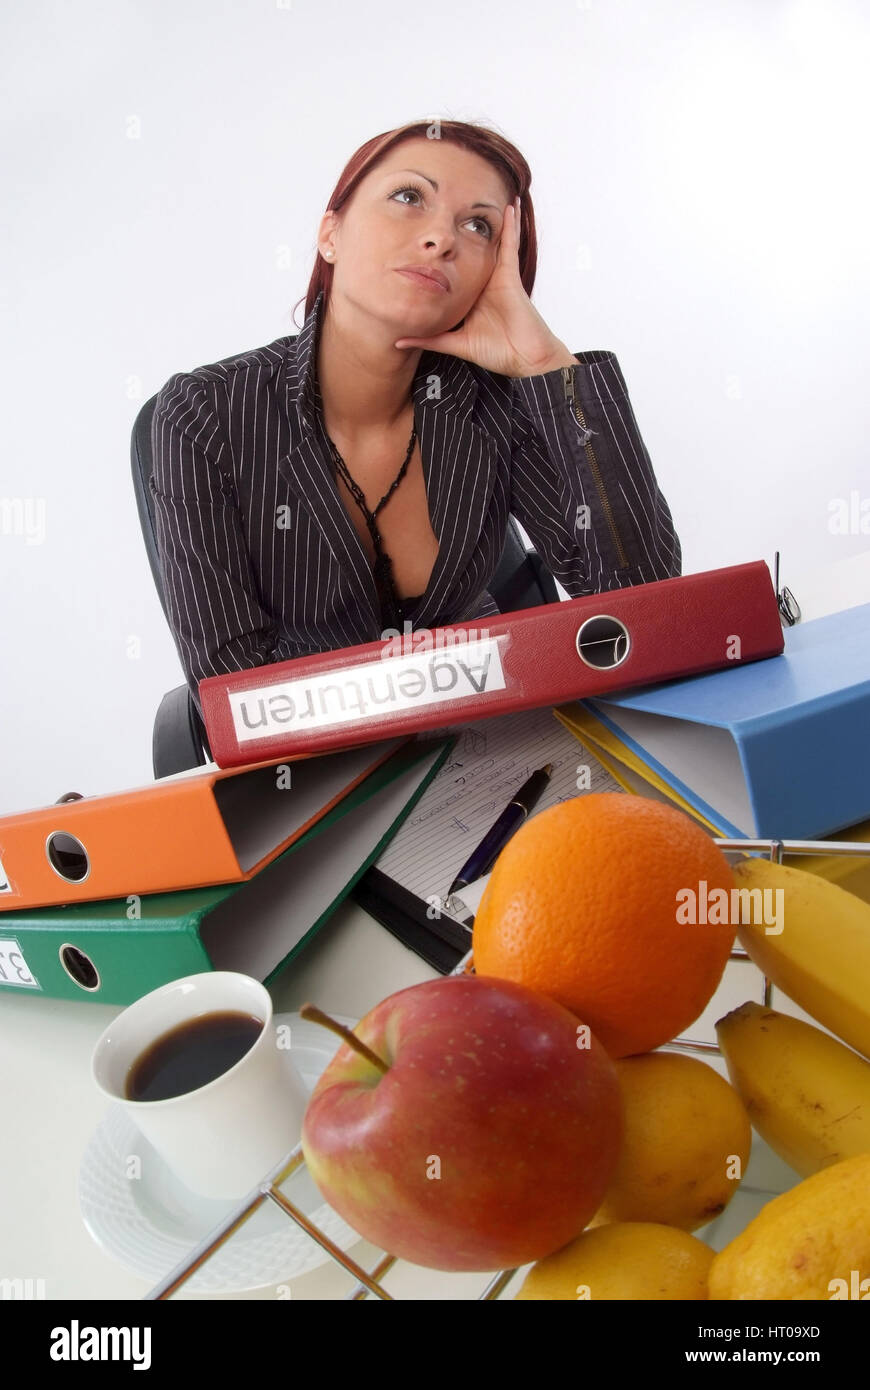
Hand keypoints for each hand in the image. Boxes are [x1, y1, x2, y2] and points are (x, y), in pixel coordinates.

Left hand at [394, 197, 574, 376]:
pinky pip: (509, 244)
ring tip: (484, 193)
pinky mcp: (509, 275)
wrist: (525, 359)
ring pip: (490, 242)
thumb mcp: (455, 343)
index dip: (443, 257)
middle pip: (471, 250)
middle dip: (464, 228)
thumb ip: (429, 339)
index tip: (425, 241)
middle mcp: (484, 282)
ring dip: (489, 220)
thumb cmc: (498, 352)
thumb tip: (398, 342)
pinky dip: (510, 225)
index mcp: (471, 295)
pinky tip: (510, 205)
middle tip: (451, 201)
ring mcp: (497, 276)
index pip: (454, 271)